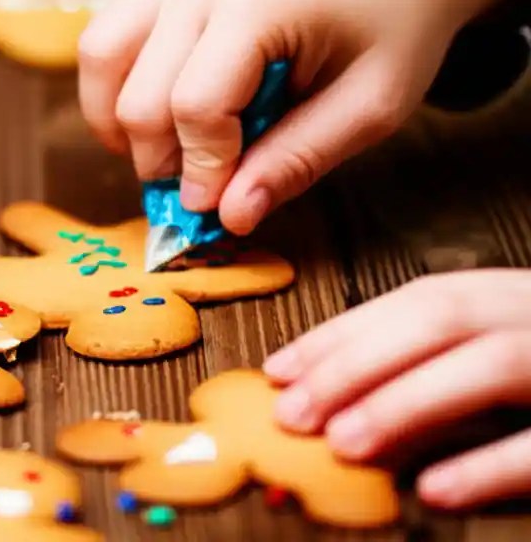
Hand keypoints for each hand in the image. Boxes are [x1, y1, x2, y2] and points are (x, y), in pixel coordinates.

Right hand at [78, 0, 518, 233]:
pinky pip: (109, 33)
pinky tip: (148, 117)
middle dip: (160, 158)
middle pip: (141, 93)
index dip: (200, 170)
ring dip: (118, 122)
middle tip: (197, 191)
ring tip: (158, 157)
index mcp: (259, 2)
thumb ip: (296, 161)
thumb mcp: (372, 106)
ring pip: (101, 57)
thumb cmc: (400, 23)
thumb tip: (229, 218)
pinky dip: (115, 85)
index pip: (194, 106)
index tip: (217, 209)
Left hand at [263, 269, 530, 508]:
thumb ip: (435, 376)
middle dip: (353, 365)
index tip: (278, 370)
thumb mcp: (504, 362)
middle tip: (294, 413)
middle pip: (439, 321)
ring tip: (342, 444)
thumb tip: (341, 407)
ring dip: (403, 403)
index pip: (418, 301)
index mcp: (516, 297)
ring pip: (490, 366)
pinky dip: (487, 466)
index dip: (341, 334)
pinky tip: (434, 489)